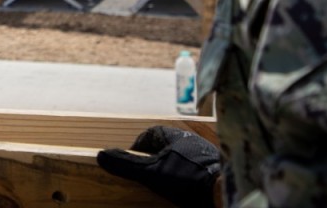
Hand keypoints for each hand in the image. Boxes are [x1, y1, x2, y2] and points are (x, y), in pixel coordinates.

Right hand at [97, 125, 220, 207]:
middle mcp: (190, 139)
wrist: (225, 191)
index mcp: (173, 134)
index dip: (136, 148)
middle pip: (165, 146)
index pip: (148, 135)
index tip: (132, 165)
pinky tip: (184, 189)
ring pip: (181, 157)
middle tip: (146, 175)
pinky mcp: (215, 168)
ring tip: (165, 184)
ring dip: (171, 168)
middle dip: (153, 159)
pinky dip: (186, 176)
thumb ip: (127, 165)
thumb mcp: (151, 173)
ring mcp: (204, 154)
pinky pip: (195, 168)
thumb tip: (101, 155)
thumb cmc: (188, 178)